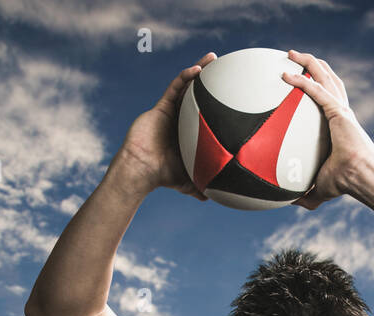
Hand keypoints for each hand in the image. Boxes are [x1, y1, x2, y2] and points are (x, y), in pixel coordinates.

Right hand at [116, 52, 217, 199]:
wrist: (141, 170)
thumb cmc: (163, 176)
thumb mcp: (189, 181)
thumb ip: (202, 186)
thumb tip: (216, 198)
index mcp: (188, 132)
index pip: (205, 113)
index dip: (216, 103)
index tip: (232, 95)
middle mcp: (180, 120)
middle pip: (198, 95)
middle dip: (211, 81)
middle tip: (227, 69)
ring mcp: (170, 112)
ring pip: (187, 86)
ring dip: (200, 71)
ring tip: (214, 59)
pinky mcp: (160, 107)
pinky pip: (174, 88)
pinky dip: (185, 77)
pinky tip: (198, 69)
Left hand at [280, 49, 373, 209]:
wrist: (360, 177)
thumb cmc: (345, 183)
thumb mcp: (319, 189)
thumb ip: (305, 193)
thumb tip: (287, 202)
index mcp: (340, 124)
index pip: (330, 99)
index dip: (318, 85)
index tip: (303, 79)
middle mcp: (342, 112)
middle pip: (328, 79)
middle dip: (313, 65)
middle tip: (294, 57)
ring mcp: (341, 109)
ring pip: (325, 76)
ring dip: (308, 62)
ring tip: (291, 53)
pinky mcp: (338, 112)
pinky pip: (316, 90)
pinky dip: (302, 80)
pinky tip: (285, 75)